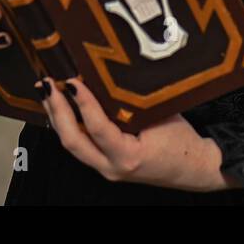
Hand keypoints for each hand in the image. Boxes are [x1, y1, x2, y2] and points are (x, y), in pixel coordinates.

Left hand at [36, 75, 238, 192]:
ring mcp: (105, 169)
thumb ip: (134, 102)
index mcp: (129, 156)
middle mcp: (111, 167)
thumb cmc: (183, 141)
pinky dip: (69, 124)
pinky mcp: (104, 164)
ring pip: (72, 144)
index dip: (83, 103)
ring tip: (47, 92)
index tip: (73, 81)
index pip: (98, 128)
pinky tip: (62, 108)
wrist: (195, 168)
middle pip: (72, 140)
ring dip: (58, 117)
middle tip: (48, 84)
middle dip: (57, 110)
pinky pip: (80, 144)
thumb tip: (108, 74)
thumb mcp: (162, 116)